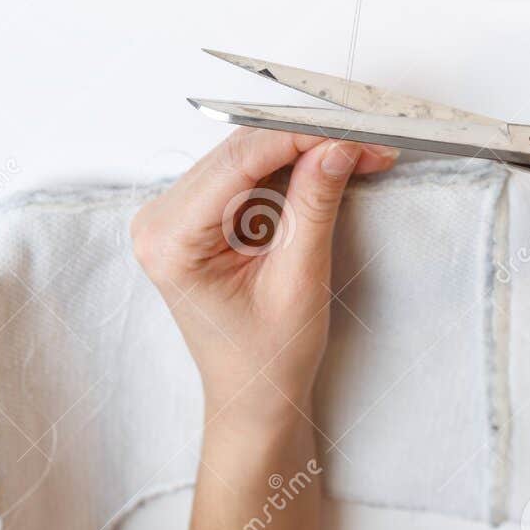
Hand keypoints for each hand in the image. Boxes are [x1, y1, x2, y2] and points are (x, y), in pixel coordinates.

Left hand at [129, 128, 397, 422]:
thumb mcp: (298, 279)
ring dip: (305, 153)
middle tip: (369, 144)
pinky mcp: (196, 215)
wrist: (253, 398)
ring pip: (248, 157)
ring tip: (361, 157)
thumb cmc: (266, 358)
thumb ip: (313, 205)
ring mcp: (174, 215)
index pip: (239, 161)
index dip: (300, 138)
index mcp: (171, 240)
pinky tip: (330, 169)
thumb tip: (337, 146)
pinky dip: (290, 169)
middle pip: (241, 152)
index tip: (353, 132)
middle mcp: (160, 220)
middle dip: (309, 143)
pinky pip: (246, 174)